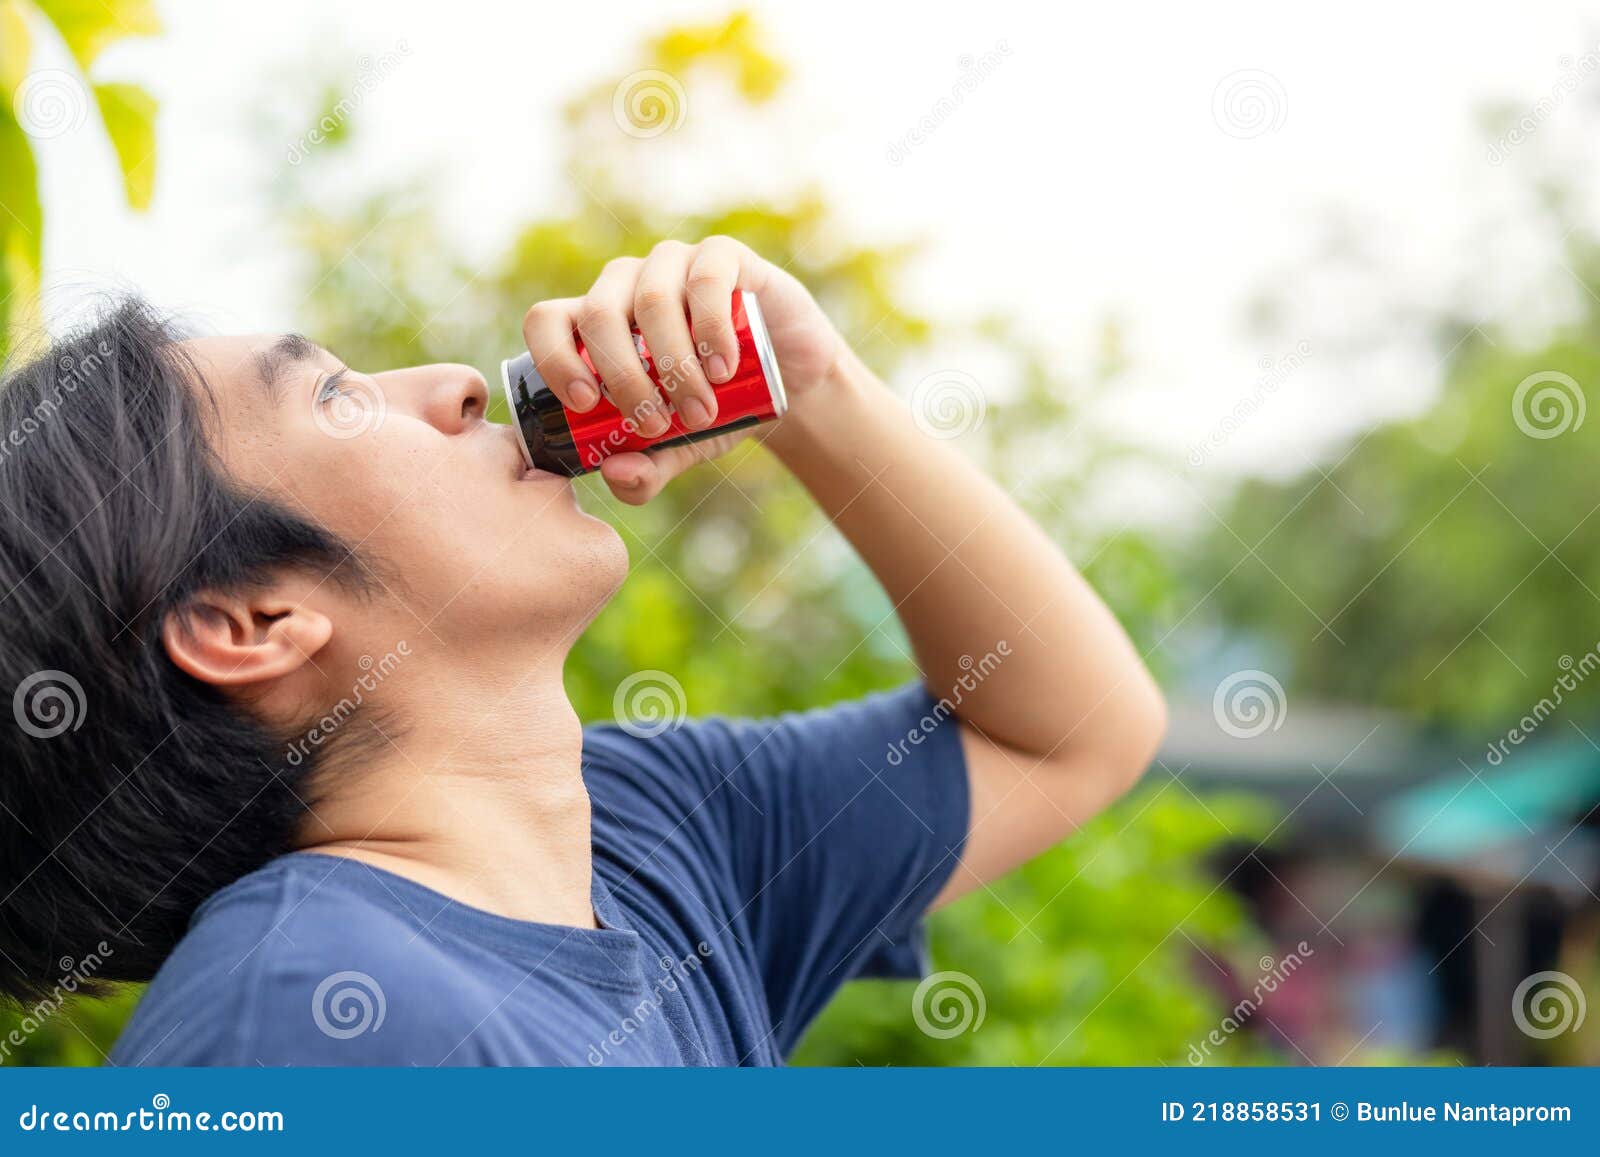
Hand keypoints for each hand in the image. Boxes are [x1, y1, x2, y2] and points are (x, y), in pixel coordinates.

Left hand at [520, 236, 844, 503]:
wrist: (786, 382)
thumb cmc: (716, 407)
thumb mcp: (678, 449)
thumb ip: (644, 471)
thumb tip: (614, 472)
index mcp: (596, 322)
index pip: (548, 321)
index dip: (555, 358)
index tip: (586, 405)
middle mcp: (626, 284)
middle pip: (599, 314)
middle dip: (624, 378)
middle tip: (656, 425)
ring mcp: (672, 264)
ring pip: (651, 300)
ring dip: (672, 363)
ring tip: (700, 411)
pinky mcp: (722, 256)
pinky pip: (705, 280)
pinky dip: (710, 328)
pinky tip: (722, 367)